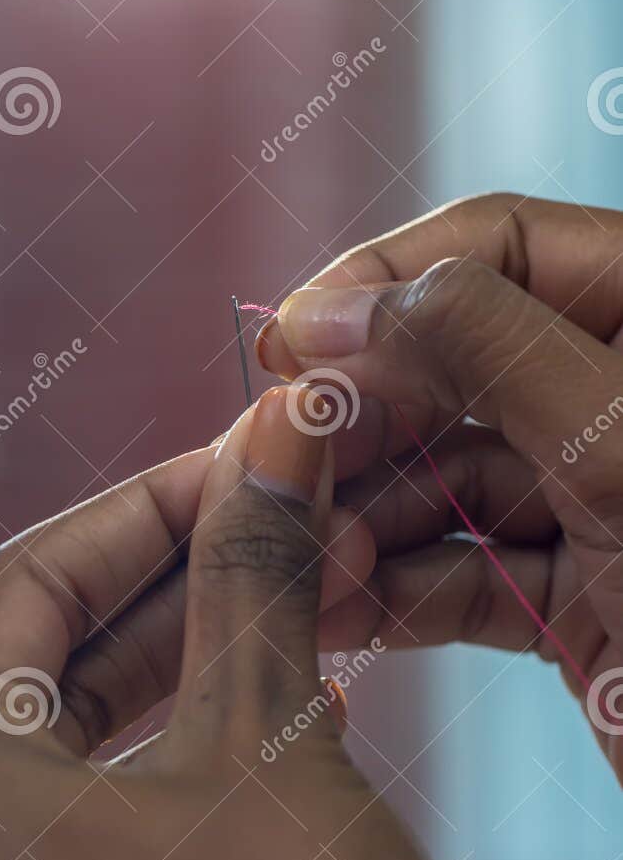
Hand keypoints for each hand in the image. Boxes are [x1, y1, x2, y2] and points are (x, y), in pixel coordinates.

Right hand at [258, 193, 622, 781]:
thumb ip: (489, 351)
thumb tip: (345, 306)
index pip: (503, 247)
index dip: (385, 280)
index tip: (290, 341)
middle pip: (457, 367)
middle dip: (362, 418)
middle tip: (271, 467)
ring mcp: (606, 511)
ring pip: (447, 482)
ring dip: (361, 519)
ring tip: (296, 565)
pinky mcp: (582, 610)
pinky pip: (464, 578)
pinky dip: (394, 595)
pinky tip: (335, 612)